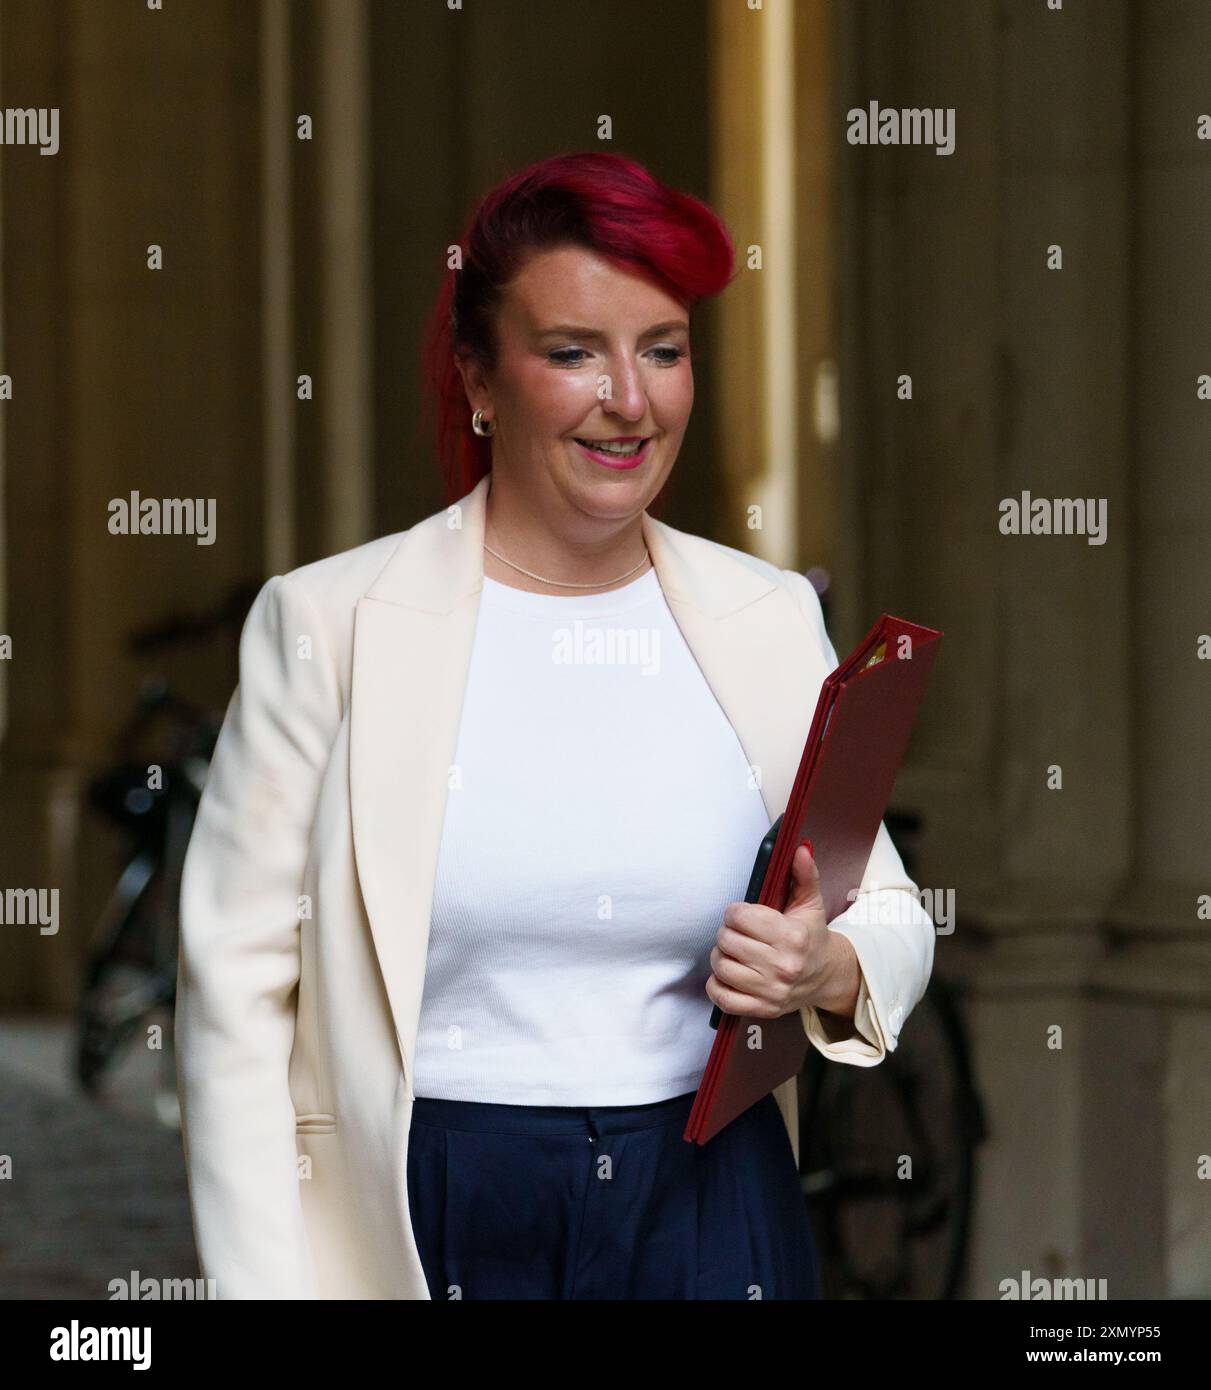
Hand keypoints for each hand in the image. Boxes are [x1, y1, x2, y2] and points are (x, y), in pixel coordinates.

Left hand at [705, 842, 861, 1021]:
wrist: (826, 976)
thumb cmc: (811, 936)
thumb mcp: (810, 903)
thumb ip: (804, 874)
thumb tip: (799, 848)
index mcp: (792, 937)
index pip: (740, 917)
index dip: (735, 912)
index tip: (742, 914)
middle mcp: (782, 966)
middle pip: (727, 941)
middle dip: (727, 932)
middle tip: (737, 933)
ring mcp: (771, 991)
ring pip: (721, 967)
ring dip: (721, 956)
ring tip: (733, 951)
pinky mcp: (762, 1009)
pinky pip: (722, 998)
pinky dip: (717, 985)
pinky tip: (728, 974)